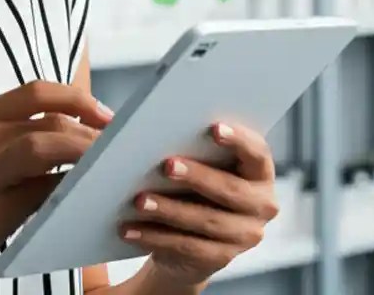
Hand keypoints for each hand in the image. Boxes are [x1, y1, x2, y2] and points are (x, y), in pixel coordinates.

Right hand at [0, 81, 114, 288]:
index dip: (78, 98)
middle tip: (120, 146)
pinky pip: (41, 189)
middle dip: (92, 130)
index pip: (37, 91)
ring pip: (44, 145)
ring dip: (85, 153)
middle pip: (48, 118)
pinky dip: (70, 186)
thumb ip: (26, 138)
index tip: (107, 116)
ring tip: (109, 166)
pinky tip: (87, 193)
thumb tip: (87, 132)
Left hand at [119, 123, 279, 287]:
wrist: (187, 241)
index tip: (213, 128)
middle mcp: (261, 205)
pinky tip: (130, 229)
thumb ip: (171, 138)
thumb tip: (112, 115)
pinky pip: (187, 246)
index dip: (239, 140)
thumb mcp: (189, 161)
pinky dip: (155, 237)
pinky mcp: (221, 259)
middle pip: (232, 189)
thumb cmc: (188, 187)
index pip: (257, 152)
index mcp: (258, 173)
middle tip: (166, 165)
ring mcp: (244, 235)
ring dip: (170, 210)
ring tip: (140, 201)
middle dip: (198, 176)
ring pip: (207, 220)